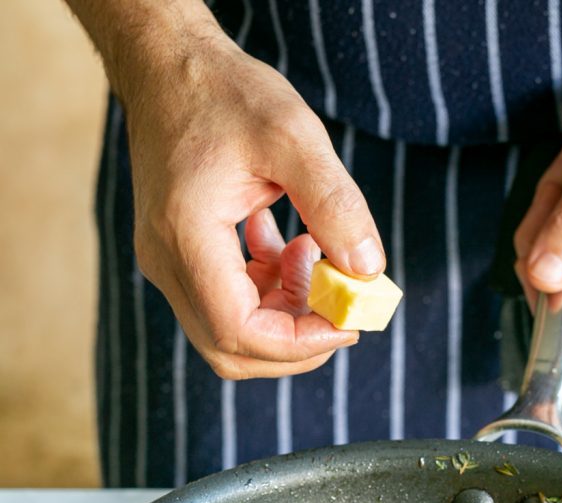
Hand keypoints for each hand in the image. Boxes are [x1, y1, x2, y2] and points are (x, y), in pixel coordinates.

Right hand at [124, 34, 384, 378]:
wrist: (168, 66)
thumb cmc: (224, 92)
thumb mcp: (293, 137)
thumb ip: (335, 205)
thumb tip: (367, 270)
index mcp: (186, 237)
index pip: (240, 332)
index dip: (300, 343)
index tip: (347, 322)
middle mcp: (166, 261)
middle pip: (232, 350)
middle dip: (296, 342)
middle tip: (340, 307)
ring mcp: (168, 263)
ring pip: (230, 332)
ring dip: (285, 314)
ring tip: (314, 257)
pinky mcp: (179, 256)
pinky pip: (227, 303)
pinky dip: (269, 293)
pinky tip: (291, 247)